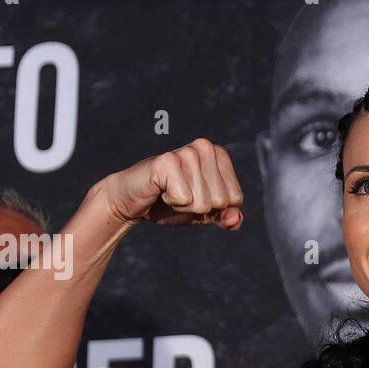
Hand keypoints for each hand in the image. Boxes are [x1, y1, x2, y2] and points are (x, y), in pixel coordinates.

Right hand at [101, 138, 243, 229]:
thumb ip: (225, 217)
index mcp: (219, 155)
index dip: (214, 207)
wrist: (132, 201)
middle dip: (199, 207)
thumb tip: (236, 220)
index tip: (195, 195)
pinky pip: (184, 199)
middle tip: (180, 194)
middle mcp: (205, 147)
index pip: (235, 199)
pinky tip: (161, 190)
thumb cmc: (170, 203)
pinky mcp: (167, 161)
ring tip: (169, 191)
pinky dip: (172, 202)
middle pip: (220, 201)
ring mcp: (186, 152)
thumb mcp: (205, 213)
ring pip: (203, 202)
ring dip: (184, 205)